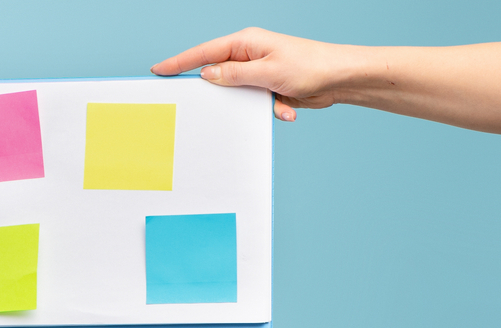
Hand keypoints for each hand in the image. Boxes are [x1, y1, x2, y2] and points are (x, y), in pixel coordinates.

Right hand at [151, 28, 361, 121]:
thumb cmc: (311, 67)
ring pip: (234, 92)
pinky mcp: (267, 88)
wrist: (342, 79)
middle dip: (214, 91)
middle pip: (216, 73)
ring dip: (248, 104)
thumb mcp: (267, 72)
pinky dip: (268, 110)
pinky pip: (254, 103)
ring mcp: (258, 72)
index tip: (158, 70)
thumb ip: (233, 74)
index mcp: (246, 43)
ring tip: (262, 105)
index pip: (204, 53)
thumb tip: (206, 75)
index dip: (179, 62)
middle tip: (195, 103)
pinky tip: (286, 110)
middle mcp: (249, 56)